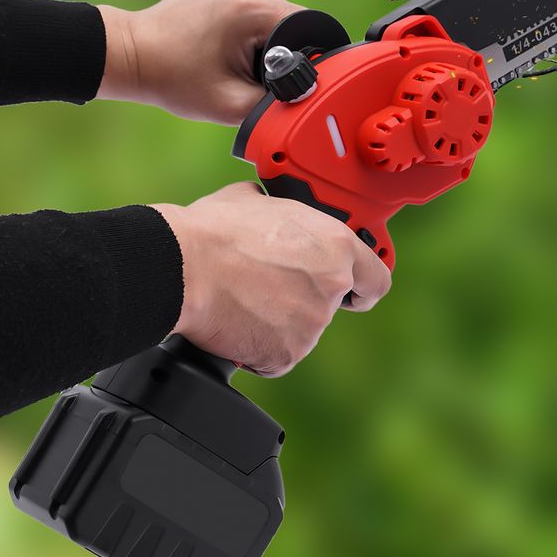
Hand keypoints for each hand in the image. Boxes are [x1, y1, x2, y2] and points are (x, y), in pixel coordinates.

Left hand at [97, 0, 301, 124]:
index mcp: (253, 8)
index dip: (306, 61)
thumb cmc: (173, 77)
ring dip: (271, 44)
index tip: (282, 81)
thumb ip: (277, 106)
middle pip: (297, 24)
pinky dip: (256, 33)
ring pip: (282, 18)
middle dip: (284, 54)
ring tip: (238, 62)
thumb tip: (307, 101)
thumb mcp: (232, 105)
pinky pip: (263, 10)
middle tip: (251, 76)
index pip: (310, 30)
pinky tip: (230, 49)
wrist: (134, 52)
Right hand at [151, 182, 391, 376]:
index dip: (363, 287)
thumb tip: (266, 207)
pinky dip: (258, 347)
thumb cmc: (213, 231)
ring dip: (278, 323)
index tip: (354, 293)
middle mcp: (332, 285)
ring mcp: (312, 324)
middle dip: (303, 300)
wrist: (180, 268)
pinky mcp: (286, 354)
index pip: (376, 278)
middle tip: (267, 290)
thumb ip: (280, 211)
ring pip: (301, 330)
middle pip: (330, 304)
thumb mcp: (255, 200)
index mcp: (336, 245)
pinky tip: (236, 323)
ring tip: (242, 300)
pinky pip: (277, 355)